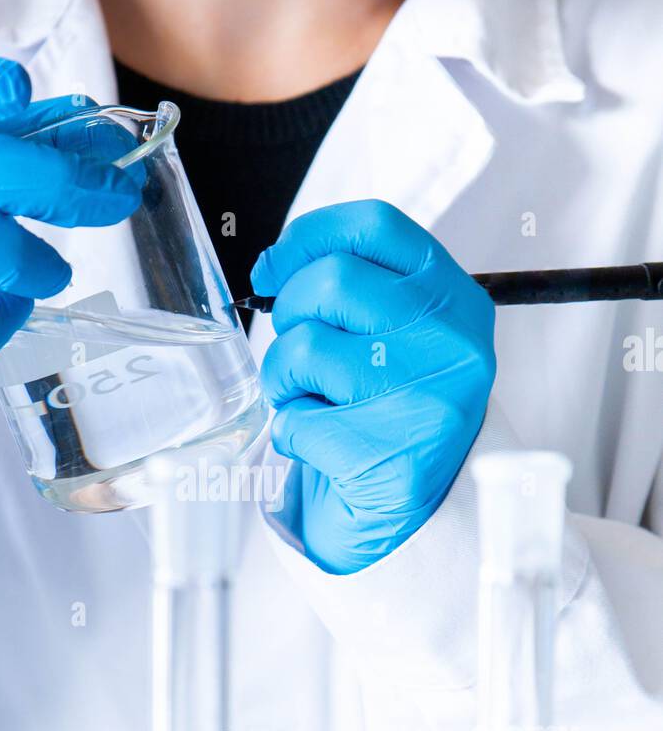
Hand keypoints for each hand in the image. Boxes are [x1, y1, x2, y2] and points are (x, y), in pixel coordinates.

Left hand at [253, 200, 495, 574]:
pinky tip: (324, 442)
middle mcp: (449, 341)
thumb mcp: (408, 331)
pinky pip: (296, 420)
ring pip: (304, 349)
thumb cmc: (400, 403)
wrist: (422, 502)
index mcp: (455, 299)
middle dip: (291, 313)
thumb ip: (361, 287)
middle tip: (298, 348)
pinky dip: (292, 432)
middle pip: (330, 282)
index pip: (375, 228)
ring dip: (283, 377)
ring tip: (308, 398)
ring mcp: (422, 397)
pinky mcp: (385, 451)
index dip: (309, 237)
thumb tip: (274, 266)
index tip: (275, 266)